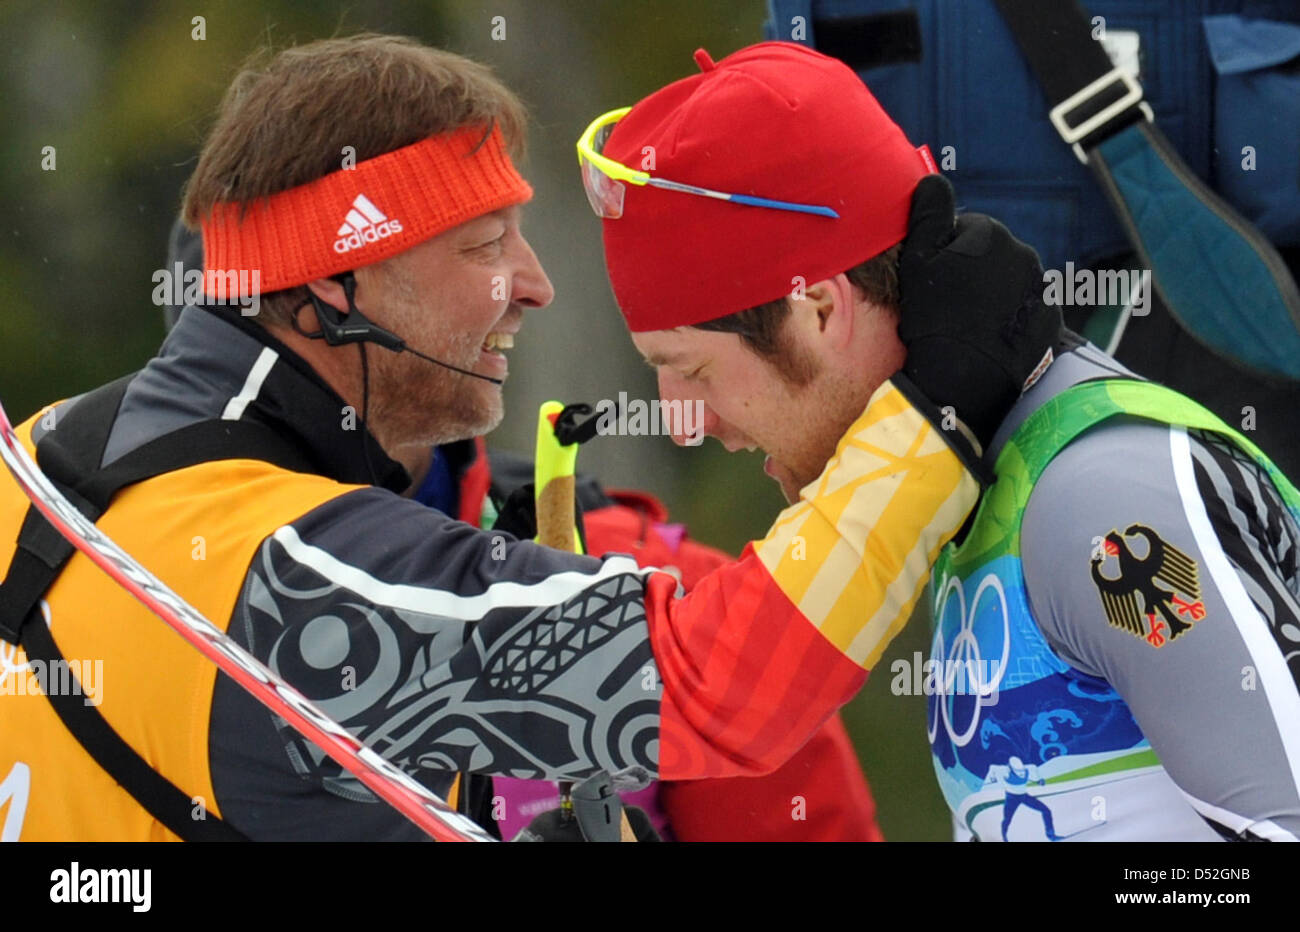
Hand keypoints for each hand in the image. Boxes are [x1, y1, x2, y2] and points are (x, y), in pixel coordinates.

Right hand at [892, 175, 1061, 480]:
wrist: (964, 377)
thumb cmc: (933, 317)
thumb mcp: (917, 260)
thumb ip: (928, 213)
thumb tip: (933, 179)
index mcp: (989, 233)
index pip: (965, 232)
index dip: (946, 257)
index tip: (935, 283)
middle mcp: (1023, 252)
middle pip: (991, 257)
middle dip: (973, 275)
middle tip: (950, 307)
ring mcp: (1040, 288)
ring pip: (1009, 283)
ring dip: (992, 297)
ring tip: (969, 327)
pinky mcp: (1050, 320)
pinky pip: (1026, 311)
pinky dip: (1011, 321)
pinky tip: (989, 340)